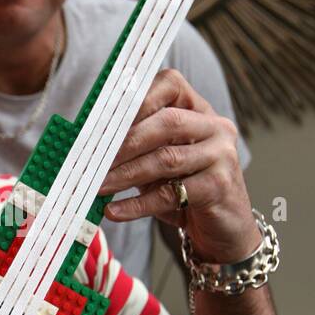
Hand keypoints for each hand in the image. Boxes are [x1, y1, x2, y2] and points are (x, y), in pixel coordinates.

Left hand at [98, 68, 259, 263]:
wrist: (224, 228)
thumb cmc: (184, 188)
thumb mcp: (159, 160)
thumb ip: (136, 145)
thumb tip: (91, 145)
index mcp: (200, 110)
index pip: (170, 85)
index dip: (135, 100)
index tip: (101, 121)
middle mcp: (216, 127)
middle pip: (166, 123)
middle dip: (124, 143)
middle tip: (93, 160)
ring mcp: (222, 156)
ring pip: (167, 159)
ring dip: (125, 174)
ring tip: (97, 187)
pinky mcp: (220, 187)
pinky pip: (171, 194)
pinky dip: (137, 204)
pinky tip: (115, 211)